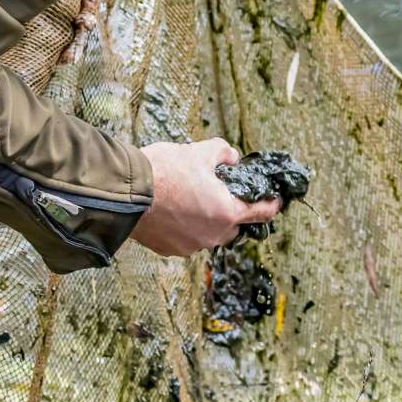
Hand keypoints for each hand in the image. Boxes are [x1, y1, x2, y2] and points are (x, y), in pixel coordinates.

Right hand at [131, 139, 280, 256]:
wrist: (126, 193)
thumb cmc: (164, 172)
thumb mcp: (199, 151)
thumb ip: (222, 153)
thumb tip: (231, 157)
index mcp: (227, 212)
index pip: (262, 213)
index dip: (271, 204)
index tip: (275, 200)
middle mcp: (212, 235)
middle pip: (233, 226)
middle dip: (230, 211)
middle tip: (219, 193)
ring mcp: (190, 246)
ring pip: (207, 234)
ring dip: (205, 220)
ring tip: (190, 200)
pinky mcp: (169, 250)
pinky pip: (185, 239)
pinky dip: (184, 227)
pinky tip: (172, 211)